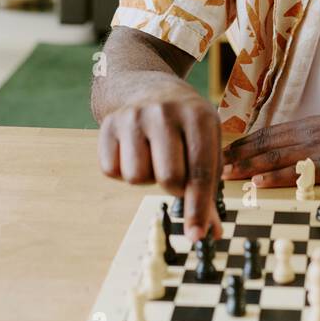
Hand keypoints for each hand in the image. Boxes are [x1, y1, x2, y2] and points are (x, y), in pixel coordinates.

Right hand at [97, 82, 222, 240]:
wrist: (144, 84)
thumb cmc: (184, 122)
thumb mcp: (206, 140)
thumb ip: (209, 186)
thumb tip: (211, 232)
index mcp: (198, 115)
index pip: (200, 171)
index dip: (199, 208)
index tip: (196, 236)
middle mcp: (165, 112)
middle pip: (169, 178)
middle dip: (173, 187)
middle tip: (174, 172)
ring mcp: (134, 116)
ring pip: (136, 177)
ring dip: (146, 177)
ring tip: (153, 156)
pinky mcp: (109, 123)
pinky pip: (111, 170)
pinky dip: (122, 169)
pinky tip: (133, 150)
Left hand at [221, 108, 319, 186]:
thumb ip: (311, 137)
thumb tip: (291, 148)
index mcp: (308, 124)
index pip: (267, 133)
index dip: (242, 144)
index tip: (222, 152)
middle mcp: (308, 133)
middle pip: (264, 145)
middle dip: (237, 157)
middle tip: (212, 166)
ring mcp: (318, 149)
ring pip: (275, 157)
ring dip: (247, 167)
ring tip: (225, 175)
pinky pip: (299, 172)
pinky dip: (276, 177)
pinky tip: (259, 182)